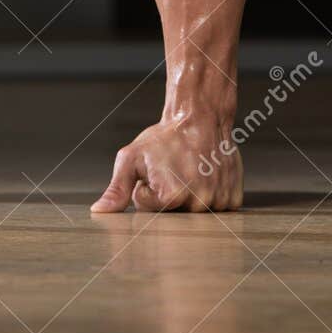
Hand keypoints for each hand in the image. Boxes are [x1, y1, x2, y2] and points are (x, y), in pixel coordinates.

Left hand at [91, 112, 242, 212]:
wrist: (200, 117)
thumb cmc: (163, 138)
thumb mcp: (132, 158)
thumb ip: (116, 189)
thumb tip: (98, 212)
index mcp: (171, 197)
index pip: (146, 208)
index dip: (144, 188)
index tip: (154, 170)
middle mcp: (198, 204)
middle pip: (170, 215)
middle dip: (165, 197)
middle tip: (171, 171)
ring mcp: (219, 204)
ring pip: (192, 213)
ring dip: (186, 197)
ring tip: (188, 172)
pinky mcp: (233, 201)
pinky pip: (213, 211)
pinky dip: (206, 197)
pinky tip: (203, 177)